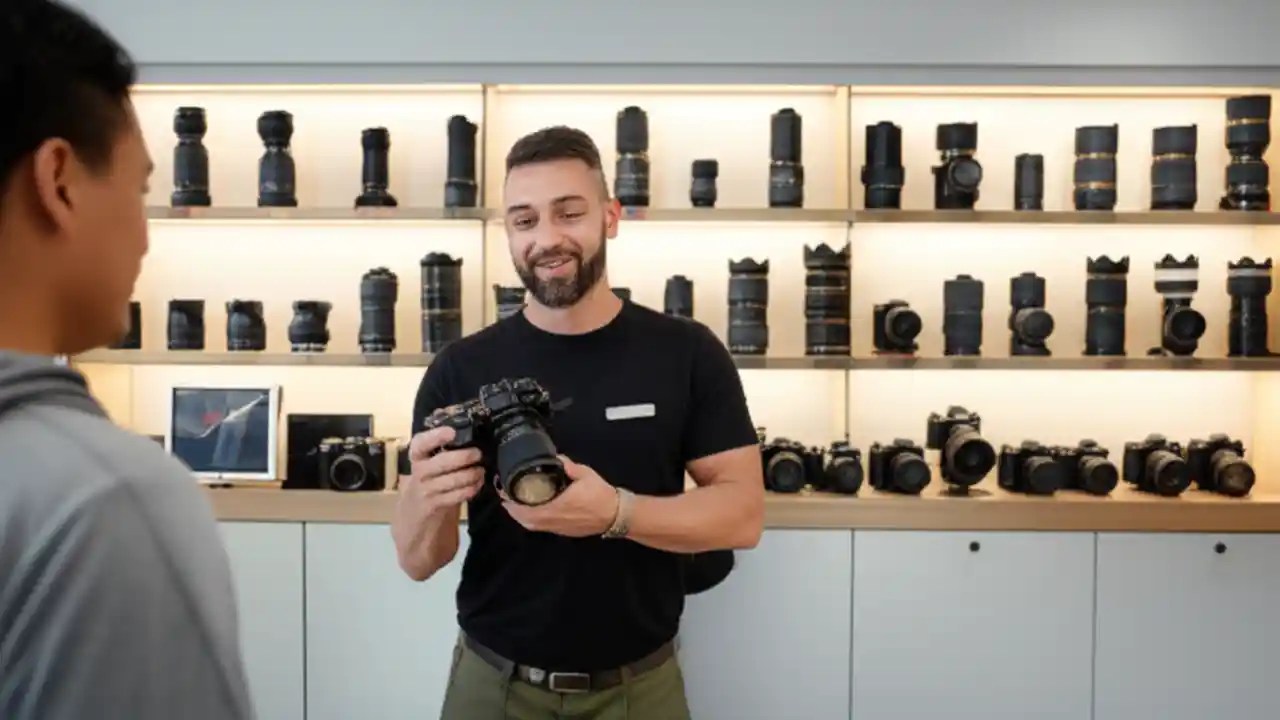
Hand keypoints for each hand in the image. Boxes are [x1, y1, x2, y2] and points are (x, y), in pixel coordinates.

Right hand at [401, 426, 484, 514]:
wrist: (414, 512)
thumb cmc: (428, 479)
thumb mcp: (429, 462)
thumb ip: (443, 447)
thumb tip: (466, 429)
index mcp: (417, 455)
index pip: (421, 443)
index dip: (436, 436)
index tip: (452, 432)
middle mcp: (420, 471)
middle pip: (443, 461)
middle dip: (464, 456)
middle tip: (478, 453)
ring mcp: (426, 489)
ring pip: (454, 479)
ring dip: (472, 474)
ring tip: (481, 470)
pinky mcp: (435, 505)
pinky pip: (458, 495)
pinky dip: (471, 488)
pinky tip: (478, 483)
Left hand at [503, 455, 618, 537]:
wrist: (615, 515)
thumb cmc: (600, 495)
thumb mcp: (585, 474)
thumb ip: (568, 466)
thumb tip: (556, 458)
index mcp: (556, 505)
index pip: (526, 506)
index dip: (511, 499)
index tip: (504, 488)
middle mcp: (552, 519)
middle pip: (523, 518)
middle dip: (510, 507)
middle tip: (505, 494)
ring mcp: (556, 527)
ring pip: (530, 525)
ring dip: (518, 515)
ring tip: (512, 503)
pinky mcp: (561, 531)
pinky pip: (539, 527)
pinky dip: (529, 520)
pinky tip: (529, 511)